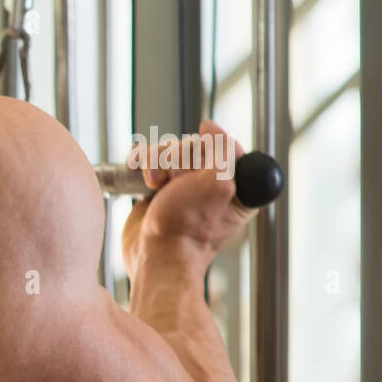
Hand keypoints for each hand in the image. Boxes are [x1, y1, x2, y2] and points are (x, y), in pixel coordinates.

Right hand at [121, 119, 254, 279]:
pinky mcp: (156, 187)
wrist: (155, 254)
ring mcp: (181, 184)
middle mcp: (210, 182)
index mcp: (238, 184)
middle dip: (180, 159)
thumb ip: (223, 149)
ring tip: (156, 186)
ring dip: (158, 163)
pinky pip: (149, 158)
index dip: (209, 151)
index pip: (226, 145)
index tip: (198, 169)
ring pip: (168, 148)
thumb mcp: (219, 184)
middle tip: (177, 184)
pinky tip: (144, 180)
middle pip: (193, 143)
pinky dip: (143, 163)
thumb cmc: (188, 229)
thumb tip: (208, 126)